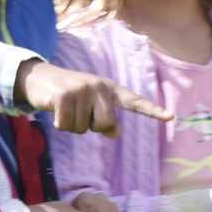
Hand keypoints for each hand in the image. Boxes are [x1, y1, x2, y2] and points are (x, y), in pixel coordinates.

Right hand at [16, 61, 172, 133]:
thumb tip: (115, 133)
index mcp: (110, 89)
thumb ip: (105, 119)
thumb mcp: (90, 105)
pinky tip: (56, 110)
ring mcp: (82, 89)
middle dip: (91, 126)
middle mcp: (100, 87)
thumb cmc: (71, 95)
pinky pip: (67, 127)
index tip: (170, 117)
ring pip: (83, 129)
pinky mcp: (64, 96)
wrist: (41, 78)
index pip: (134, 102)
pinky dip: (60, 125)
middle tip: (80, 113)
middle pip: (106, 124)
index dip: (152, 111)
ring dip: (72, 125)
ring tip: (67, 108)